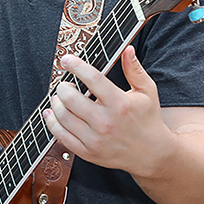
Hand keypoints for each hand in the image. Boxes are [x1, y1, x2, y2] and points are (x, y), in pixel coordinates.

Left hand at [42, 45, 168, 177]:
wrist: (151, 154)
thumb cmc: (148, 119)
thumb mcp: (147, 91)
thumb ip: (135, 70)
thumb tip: (127, 49)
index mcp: (120, 104)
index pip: (92, 79)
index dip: (76, 66)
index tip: (67, 60)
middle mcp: (106, 122)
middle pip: (71, 98)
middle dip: (63, 86)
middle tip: (65, 84)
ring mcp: (95, 139)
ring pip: (62, 116)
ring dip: (56, 102)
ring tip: (60, 98)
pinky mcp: (88, 152)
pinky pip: (61, 136)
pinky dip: (51, 122)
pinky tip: (52, 114)